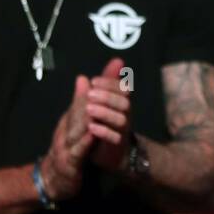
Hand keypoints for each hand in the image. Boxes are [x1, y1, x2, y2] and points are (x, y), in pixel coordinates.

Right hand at [41, 75, 93, 200]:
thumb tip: (84, 76)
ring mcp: (65, 147)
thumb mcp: (77, 127)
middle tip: (97, 83)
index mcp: (69, 120)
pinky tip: (93, 133)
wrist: (54, 181)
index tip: (109, 69)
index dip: (96, 85)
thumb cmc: (69, 150)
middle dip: (85, 96)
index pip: (81, 100)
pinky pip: (77, 151)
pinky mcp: (69, 164)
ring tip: (95, 105)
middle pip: (76, 112)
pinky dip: (84, 142)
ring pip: (74, 130)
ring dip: (84, 117)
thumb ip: (83, 103)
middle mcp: (65, 130)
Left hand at [87, 57, 132, 172]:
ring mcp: (122, 130)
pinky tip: (91, 127)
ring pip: (121, 119)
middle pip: (124, 102)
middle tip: (90, 94)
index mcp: (121, 102)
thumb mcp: (103, 99)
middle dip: (107, 96)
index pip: (123, 88)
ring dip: (104, 112)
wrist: (108, 152)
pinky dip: (104, 131)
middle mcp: (125, 114)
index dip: (109, 83)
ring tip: (89, 109)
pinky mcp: (116, 145)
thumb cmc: (104, 122)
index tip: (93, 81)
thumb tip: (116, 61)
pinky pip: (114, 138)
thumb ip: (107, 82)